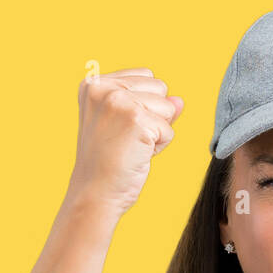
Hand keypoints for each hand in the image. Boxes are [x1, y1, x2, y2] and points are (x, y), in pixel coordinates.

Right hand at [64, 67, 183, 219]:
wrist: (94, 194)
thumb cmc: (106, 163)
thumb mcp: (125, 125)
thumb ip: (151, 105)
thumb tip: (179, 100)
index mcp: (93, 83)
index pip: (146, 77)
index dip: (142, 106)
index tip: (118, 129)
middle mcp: (103, 87)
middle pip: (160, 87)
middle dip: (152, 116)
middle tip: (125, 140)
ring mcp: (119, 101)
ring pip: (168, 107)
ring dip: (156, 131)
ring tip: (130, 147)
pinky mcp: (136, 119)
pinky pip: (169, 129)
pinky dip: (159, 146)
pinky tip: (136, 155)